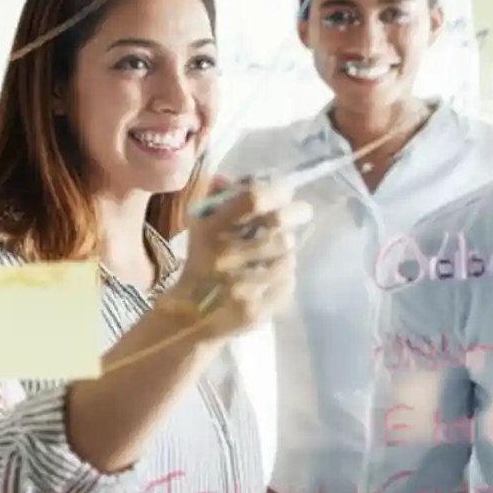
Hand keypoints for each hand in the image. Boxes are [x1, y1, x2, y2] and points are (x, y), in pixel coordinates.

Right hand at [159, 175, 309, 339]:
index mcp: (210, 229)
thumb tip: (234, 177)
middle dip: (296, 214)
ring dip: (286, 250)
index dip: (277, 191)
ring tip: (278, 250)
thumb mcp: (201, 226)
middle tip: (303, 211)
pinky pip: (287, 283)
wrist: (189, 315)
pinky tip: (272, 277)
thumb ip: (219, 198)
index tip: (287, 191)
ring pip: (287, 257)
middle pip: (278, 228)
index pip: (253, 199)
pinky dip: (285, 277)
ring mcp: (241, 286)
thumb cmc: (202, 262)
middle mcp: (224, 256)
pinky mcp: (255, 310)